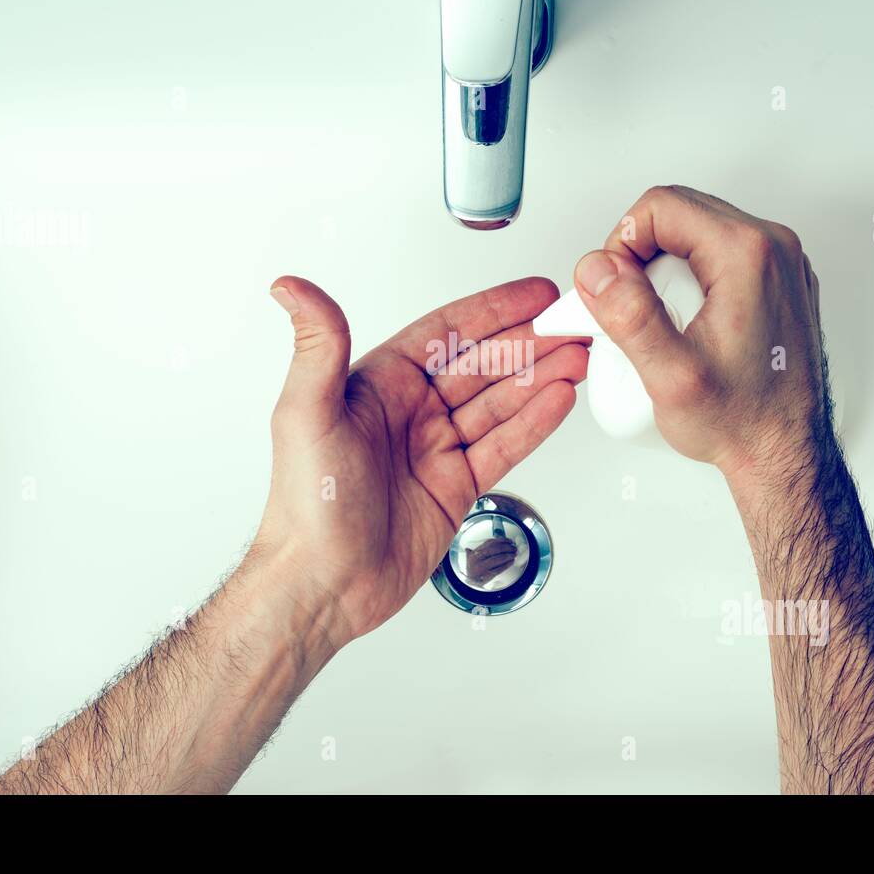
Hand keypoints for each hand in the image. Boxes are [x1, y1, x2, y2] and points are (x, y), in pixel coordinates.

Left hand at [254, 276, 587, 647]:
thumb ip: (317, 346)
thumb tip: (293, 288)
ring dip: (541, 377)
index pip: (447, 332)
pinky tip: (560, 401)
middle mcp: (410, 412)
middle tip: (573, 326)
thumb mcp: (306, 414)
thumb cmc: (305, 506)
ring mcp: (436, 449)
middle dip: (531, 343)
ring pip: (501, 402)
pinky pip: (504, 446)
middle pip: (484, 364)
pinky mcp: (456, 487)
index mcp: (379, 385)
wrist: (323, 586)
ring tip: (580, 357)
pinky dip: (535, 423)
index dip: (493, 310)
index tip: (532, 294)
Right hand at [572, 186, 825, 486]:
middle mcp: (774, 249)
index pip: (661, 205)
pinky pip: (722, 256)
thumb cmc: (743, 422)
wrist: (786, 455)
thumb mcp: (670, 375)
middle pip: (680, 212)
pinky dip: (693, 279)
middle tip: (635, 309)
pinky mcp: (779, 283)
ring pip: (699, 232)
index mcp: (749, 255)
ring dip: (665, 268)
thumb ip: (628, 315)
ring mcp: (782, 264)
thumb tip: (597, 270)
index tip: (618, 290)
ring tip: (661, 322)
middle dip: (642, 255)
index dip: (623, 243)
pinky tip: (687, 325)